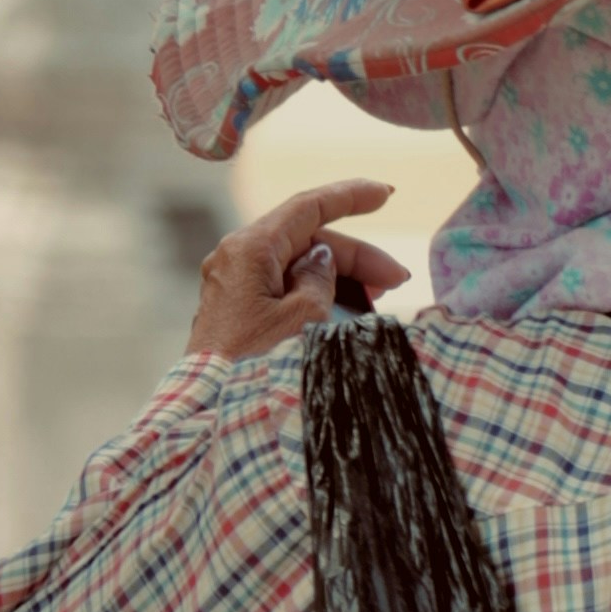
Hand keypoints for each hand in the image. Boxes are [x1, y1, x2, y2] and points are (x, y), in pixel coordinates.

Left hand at [190, 179, 410, 360]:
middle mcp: (235, 260)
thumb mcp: (306, 316)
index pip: (306, 207)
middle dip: (355, 256)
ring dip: (338, 278)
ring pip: (296, 267)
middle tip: (397, 280)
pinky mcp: (236, 315)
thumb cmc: (259, 365)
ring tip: (377, 302)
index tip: (387, 193)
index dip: (350, 197)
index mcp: (249, 250)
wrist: (213, 418)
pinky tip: (346, 315)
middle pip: (305, 241)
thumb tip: (320, 259)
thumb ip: (321, 276)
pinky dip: (316, 296)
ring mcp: (233, 288)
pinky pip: (282, 291)